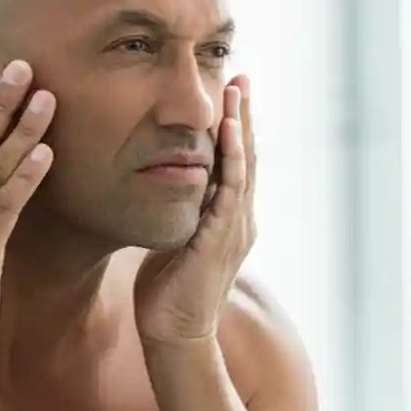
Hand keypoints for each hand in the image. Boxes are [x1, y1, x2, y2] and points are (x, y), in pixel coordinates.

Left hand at [134, 76, 255, 345]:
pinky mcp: (222, 237)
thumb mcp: (173, 242)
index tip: (230, 93)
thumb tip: (162, 192)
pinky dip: (232, 156)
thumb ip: (178, 217)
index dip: (235, 128)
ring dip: (241, 125)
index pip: (237, 163)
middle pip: (248, 155)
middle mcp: (241, 219)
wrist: (174, 334)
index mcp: (230, 219)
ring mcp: (236, 228)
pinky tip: (229, 131)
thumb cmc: (167, 293)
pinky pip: (230, 188)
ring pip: (244, 165)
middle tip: (242, 77)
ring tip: (238, 90)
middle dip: (244, 115)